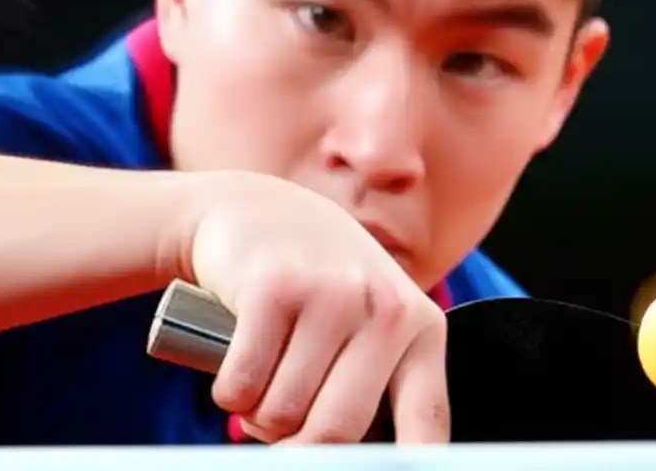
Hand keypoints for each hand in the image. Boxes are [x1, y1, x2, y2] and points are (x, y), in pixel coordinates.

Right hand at [181, 171, 449, 443]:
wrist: (255, 211)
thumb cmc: (315, 283)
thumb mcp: (369, 319)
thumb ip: (379, 380)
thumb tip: (367, 459)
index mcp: (421, 327)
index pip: (426, 426)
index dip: (401, 468)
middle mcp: (386, 308)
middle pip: (338, 432)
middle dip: (295, 444)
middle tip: (276, 422)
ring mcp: (331, 293)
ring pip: (284, 414)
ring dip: (256, 418)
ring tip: (259, 385)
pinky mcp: (275, 286)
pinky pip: (242, 385)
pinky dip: (228, 395)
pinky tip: (233, 372)